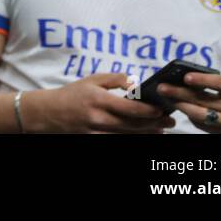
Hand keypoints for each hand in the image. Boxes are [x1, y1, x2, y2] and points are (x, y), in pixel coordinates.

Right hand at [24, 73, 175, 133]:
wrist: (50, 113)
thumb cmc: (72, 94)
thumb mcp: (91, 80)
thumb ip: (114, 79)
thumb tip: (134, 83)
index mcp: (99, 100)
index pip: (130, 108)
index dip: (149, 110)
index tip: (162, 109)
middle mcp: (99, 118)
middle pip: (134, 124)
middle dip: (155, 123)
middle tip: (170, 121)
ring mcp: (98, 132)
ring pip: (129, 135)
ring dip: (148, 133)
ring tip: (161, 130)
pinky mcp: (96, 140)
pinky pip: (119, 140)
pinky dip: (134, 138)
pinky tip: (144, 135)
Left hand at [157, 37, 220, 133]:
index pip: (219, 84)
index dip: (203, 81)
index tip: (186, 77)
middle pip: (204, 100)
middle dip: (181, 94)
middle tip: (162, 87)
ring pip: (201, 115)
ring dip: (182, 106)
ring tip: (166, 97)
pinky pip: (202, 124)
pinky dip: (189, 116)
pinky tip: (177, 106)